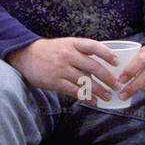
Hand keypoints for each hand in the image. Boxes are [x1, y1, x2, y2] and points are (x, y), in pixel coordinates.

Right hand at [4, 36, 120, 101]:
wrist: (26, 55)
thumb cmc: (50, 51)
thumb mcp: (66, 44)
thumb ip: (82, 52)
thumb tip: (102, 64)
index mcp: (72, 43)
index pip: (94, 47)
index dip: (107, 54)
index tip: (117, 62)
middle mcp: (68, 55)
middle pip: (93, 67)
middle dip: (108, 78)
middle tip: (117, 86)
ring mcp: (61, 69)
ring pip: (85, 81)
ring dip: (99, 91)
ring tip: (108, 97)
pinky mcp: (54, 81)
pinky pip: (74, 91)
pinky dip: (86, 97)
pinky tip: (93, 100)